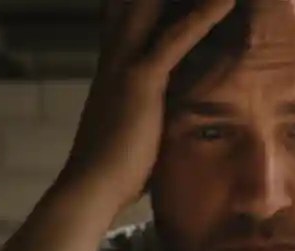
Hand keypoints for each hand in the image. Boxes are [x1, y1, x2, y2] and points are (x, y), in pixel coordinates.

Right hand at [57, 0, 234, 215]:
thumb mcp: (133, 130)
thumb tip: (158, 124)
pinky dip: (204, 14)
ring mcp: (126, 64)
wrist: (90, 188)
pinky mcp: (142, 81)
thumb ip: (146, 114)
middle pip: (134, 0)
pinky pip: (177, 37)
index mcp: (113, 66)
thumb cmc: (112, 170)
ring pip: (153, 5)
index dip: (141, 0)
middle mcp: (116, 55)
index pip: (126, 13)